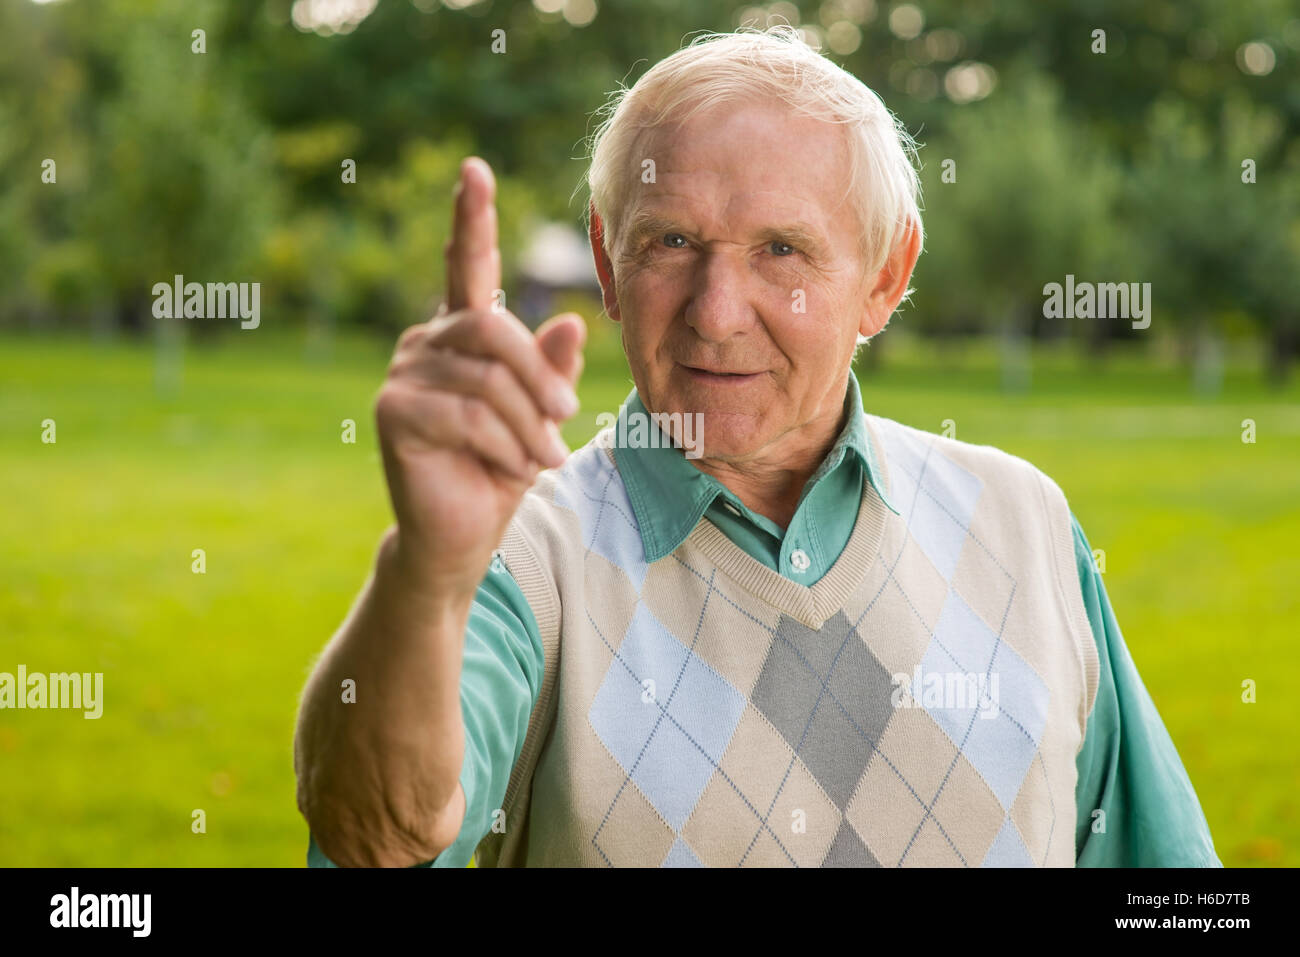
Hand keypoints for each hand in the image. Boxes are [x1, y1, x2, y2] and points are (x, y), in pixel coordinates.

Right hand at [375, 156, 585, 596]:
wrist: (461, 536)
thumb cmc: (503, 467)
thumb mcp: (541, 415)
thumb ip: (553, 369)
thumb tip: (571, 321)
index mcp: (462, 335)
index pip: (464, 266)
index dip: (470, 218)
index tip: (475, 169)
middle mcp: (426, 343)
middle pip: (492, 327)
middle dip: (539, 377)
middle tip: (567, 419)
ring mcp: (404, 374)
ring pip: (488, 378)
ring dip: (528, 424)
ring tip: (542, 458)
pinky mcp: (395, 412)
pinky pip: (471, 415)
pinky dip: (507, 445)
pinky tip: (513, 468)